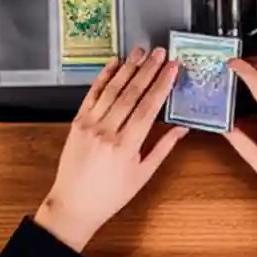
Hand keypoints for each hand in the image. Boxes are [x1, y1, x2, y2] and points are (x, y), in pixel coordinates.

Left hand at [34, 47, 187, 251]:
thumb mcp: (143, 175)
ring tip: (141, 52)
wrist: (74, 204)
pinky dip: (103, 77)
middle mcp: (107, 131)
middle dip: (148, 70)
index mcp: (126, 146)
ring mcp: (90, 125)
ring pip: (112, 90)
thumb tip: (182, 128)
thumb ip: (163, 148)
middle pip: (131, 93)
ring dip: (128, 68)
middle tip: (160, 53)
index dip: (162, 85)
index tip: (172, 69)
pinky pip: (92, 94)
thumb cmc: (110, 195)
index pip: (148, 108)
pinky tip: (114, 64)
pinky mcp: (77, 122)